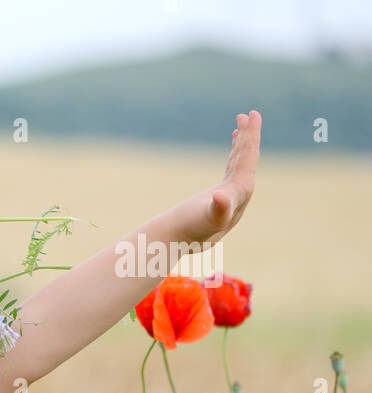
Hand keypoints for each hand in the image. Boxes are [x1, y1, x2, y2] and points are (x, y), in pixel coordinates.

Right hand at [178, 110, 260, 246]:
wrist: (175, 244)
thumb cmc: (189, 231)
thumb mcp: (207, 219)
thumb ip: (219, 208)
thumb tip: (220, 196)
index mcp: (240, 192)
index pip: (248, 158)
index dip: (251, 135)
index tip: (253, 115)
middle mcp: (239, 193)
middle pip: (248, 157)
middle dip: (249, 135)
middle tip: (249, 114)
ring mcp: (230, 195)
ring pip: (240, 162)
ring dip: (242, 143)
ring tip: (240, 125)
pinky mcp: (220, 197)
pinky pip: (232, 170)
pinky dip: (234, 156)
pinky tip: (233, 150)